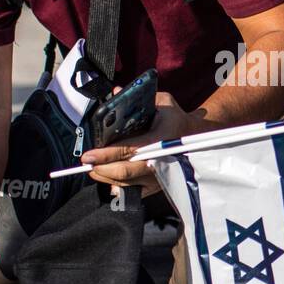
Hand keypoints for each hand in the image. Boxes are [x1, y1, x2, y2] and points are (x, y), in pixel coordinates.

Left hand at [80, 90, 196, 197]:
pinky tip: (109, 179)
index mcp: (161, 138)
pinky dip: (118, 187)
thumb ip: (140, 97)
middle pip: (125, 171)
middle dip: (101, 169)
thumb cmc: (175, 118)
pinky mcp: (159, 186)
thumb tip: (115, 92)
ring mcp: (160, 176)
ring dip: (106, 178)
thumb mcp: (162, 102)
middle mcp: (161, 160)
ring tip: (94, 169)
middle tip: (87, 164)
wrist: (196, 138)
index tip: (88, 156)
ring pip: (127, 184)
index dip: (105, 154)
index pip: (129, 149)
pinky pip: (134, 192)